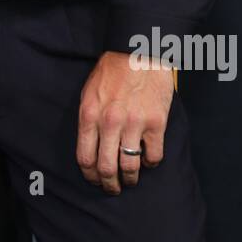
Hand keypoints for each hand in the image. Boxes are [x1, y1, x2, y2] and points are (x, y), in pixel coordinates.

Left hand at [76, 50, 174, 193]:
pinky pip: (153, 156)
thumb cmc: (111, 72)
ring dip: (130, 179)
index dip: (90, 176)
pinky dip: (150, 163)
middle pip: (106, 168)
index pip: (85, 158)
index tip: (95, 180)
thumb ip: (89, 121)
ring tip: (131, 180)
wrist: (138, 52)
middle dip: (109, 185)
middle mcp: (110, 123)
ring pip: (130, 167)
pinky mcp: (156, 123)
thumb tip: (90, 148)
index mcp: (90, 115)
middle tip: (113, 188)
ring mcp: (134, 124)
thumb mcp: (89, 93)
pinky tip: (148, 160)